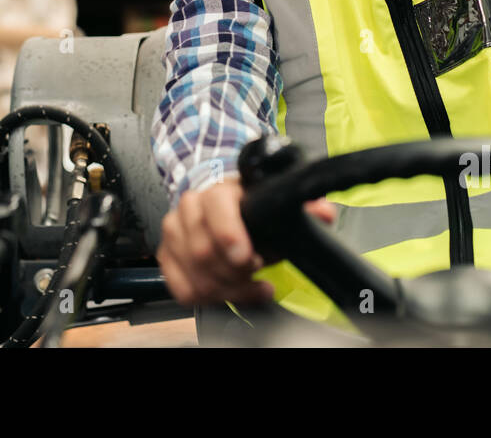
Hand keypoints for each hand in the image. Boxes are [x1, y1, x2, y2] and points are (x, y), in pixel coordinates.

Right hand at [157, 181, 336, 306]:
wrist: (219, 208)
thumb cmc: (249, 208)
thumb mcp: (276, 203)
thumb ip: (304, 207)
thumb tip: (323, 213)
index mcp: (218, 190)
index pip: (215, 207)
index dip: (230, 235)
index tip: (249, 259)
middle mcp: (190, 208)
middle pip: (203, 251)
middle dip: (235, 273)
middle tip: (257, 272)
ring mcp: (174, 233)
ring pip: (195, 276)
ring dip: (228, 290)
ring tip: (251, 287)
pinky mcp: (166, 257)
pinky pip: (183, 290)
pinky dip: (210, 300)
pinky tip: (231, 294)